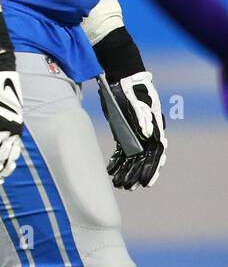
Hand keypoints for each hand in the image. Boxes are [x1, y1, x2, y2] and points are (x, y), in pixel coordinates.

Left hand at [98, 71, 166, 189]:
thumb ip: (143, 117)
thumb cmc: (132, 90)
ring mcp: (135, 136)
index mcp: (154, 130)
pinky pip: (122, 151)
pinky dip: (117, 161)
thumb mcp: (137, 102)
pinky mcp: (123, 134)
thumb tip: (148, 134)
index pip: (155, 155)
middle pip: (143, 160)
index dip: (151, 170)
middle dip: (136, 174)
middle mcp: (146, 136)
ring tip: (118, 184)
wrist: (122, 79)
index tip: (146, 183)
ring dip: (126, 171)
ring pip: (132, 158)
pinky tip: (110, 171)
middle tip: (128, 188)